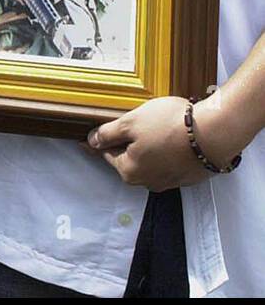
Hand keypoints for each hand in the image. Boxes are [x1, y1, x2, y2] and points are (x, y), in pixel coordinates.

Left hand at [86, 96, 240, 191]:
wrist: (215, 133)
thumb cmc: (170, 125)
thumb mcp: (130, 122)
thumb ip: (108, 133)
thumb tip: (92, 140)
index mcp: (130, 171)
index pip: (107, 154)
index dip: (99, 141)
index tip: (89, 138)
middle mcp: (148, 181)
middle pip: (128, 160)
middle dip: (126, 144)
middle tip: (128, 126)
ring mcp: (170, 181)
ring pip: (149, 162)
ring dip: (147, 148)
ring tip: (152, 128)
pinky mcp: (188, 175)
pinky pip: (168, 163)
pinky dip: (165, 151)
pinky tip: (170, 137)